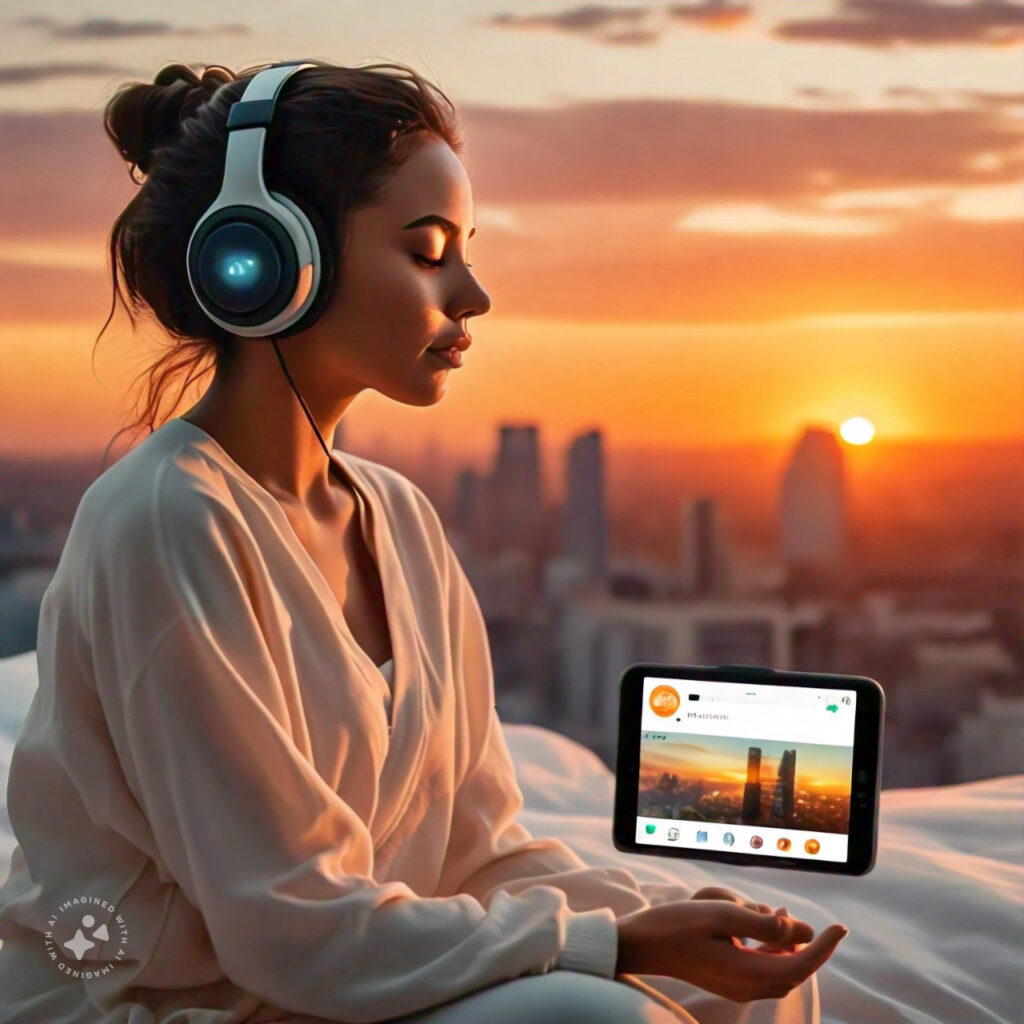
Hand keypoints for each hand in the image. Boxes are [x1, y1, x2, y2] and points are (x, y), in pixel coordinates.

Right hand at [615, 891, 847, 1002]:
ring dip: (787, 946)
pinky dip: (770, 950)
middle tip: (823, 926)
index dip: (824, 946)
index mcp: (747, 973)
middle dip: (809, 947)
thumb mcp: (720, 914)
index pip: (801, 963)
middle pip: (794, 972)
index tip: (840, 926)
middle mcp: (746, 987)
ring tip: (781, 914)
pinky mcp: (726, 981)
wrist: (642, 945)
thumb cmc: (677, 924)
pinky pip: (761, 970)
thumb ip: (763, 923)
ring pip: (778, 971)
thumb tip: (802, 929)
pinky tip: (762, 926)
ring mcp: (735, 988)